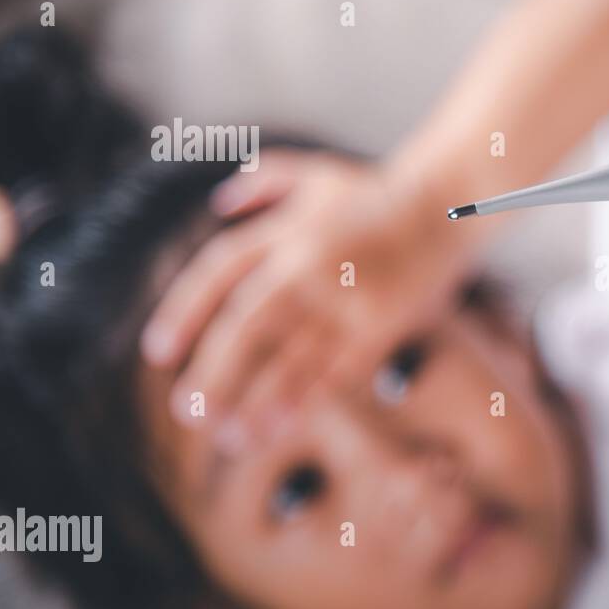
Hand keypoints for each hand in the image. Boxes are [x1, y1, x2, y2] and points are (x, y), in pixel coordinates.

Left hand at [141, 149, 468, 447]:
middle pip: (247, 325)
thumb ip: (266, 180)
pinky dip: (307, 400)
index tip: (159, 354)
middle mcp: (308, 264)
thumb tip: (219, 203)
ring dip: (256, 401)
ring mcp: (347, 297)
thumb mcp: (319, 172)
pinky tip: (282, 426)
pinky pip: (337, 370)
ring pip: (290, 358)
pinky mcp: (381, 324)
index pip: (219, 273)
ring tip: (231, 437)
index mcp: (286, 230)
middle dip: (214, 372)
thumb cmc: (382, 192)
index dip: (183, 313)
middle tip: (189, 413)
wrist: (450, 204)